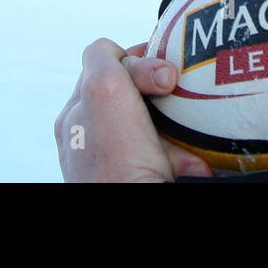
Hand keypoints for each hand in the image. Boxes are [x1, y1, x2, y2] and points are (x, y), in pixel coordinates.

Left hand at [54, 38, 212, 181]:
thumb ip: (104, 58)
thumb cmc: (115, 163)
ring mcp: (122, 163)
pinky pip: (175, 158)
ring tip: (184, 144)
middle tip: (174, 97)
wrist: (139, 214)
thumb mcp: (103, 89)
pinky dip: (187, 159)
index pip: (108, 64)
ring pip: (161, 126)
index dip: (139, 60)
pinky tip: (191, 165)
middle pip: (138, 93)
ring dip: (179, 129)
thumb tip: (128, 54)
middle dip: (163, 93)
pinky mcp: (147, 179)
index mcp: (76, 116)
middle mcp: (96, 140)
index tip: (164, 73)